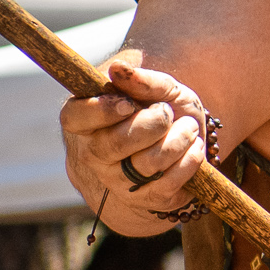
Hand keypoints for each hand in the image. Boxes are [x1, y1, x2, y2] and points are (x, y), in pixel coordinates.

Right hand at [59, 52, 209, 236]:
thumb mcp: (160, 87)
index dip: (100, 111)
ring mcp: (118, 181)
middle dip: (152, 123)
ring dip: (178, 139)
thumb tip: (118, 69)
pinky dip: (189, 160)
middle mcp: (95, 155)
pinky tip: (193, 147)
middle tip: (167, 112)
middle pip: (116, 143)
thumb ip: (142, 79)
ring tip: (188, 127)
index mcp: (86, 121)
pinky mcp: (146, 200)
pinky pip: (168, 183)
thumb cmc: (161, 107)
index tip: (128, 103)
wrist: (184, 138)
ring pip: (147, 164)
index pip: (75, 118)